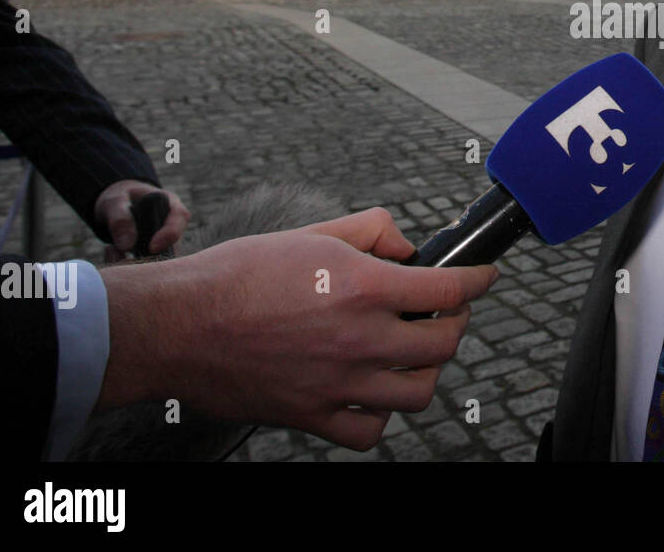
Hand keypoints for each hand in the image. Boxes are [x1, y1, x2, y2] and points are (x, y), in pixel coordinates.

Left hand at [93, 180, 188, 257]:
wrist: (115, 207)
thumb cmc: (118, 199)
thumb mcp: (114, 202)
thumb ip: (120, 219)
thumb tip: (126, 246)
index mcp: (170, 203)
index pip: (180, 218)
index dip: (169, 234)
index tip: (152, 248)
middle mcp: (173, 223)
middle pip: (175, 244)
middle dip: (152, 256)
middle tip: (125, 259)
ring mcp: (166, 240)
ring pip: (163, 258)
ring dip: (140, 262)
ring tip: (114, 254)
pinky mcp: (157, 253)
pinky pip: (151, 264)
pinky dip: (133, 266)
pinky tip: (115, 257)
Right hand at [98, 207, 497, 449]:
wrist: (179, 324)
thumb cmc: (237, 275)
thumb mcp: (311, 234)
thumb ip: (369, 231)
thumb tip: (406, 247)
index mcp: (362, 287)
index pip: (449, 288)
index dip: (478, 280)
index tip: (484, 277)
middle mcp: (359, 338)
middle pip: (443, 343)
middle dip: (454, 324)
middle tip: (444, 313)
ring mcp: (338, 383)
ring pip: (418, 392)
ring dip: (426, 370)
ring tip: (414, 353)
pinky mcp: (313, 415)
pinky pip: (370, 431)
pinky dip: (381, 415)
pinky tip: (373, 392)